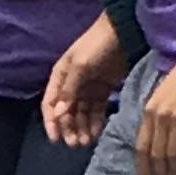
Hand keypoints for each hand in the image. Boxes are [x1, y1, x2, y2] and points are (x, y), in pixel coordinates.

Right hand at [43, 12, 124, 148]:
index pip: (49, 104)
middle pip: (66, 112)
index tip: (56, 139)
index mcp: (60, 76)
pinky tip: (97, 132)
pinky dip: (95, 121)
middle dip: (69, 128)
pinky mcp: (103, 89)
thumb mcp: (80, 65)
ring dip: (82, 128)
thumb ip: (69, 90)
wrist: (126, 30)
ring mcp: (88, 87)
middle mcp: (71, 84)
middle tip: (76, 144)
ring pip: (81, 113)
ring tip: (87, 141)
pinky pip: (96, 109)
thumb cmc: (98, 44)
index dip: (51, 122)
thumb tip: (57, 114)